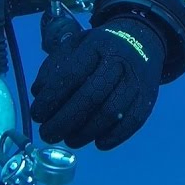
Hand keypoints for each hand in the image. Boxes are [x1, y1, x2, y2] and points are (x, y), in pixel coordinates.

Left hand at [30, 16, 163, 150]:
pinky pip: (133, 121)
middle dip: (65, 120)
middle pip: (91, 96)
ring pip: (111, 112)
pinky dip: (115, 136)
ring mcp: (136, 80)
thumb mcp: (74, 46)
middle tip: (48, 134)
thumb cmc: (99, 49)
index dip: (51, 98)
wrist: (142, 41)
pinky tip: (99, 143)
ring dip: (86, 132)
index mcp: (96, 45)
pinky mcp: (148, 97)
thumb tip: (39, 93)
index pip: (71, 74)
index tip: (37, 115)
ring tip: (70, 140)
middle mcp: (119, 61)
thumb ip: (53, 67)